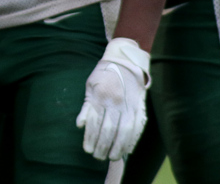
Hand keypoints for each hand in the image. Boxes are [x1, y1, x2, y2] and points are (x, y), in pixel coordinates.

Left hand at [76, 38, 150, 160]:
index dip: (91, 138)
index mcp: (101, 96)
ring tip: (111, 157)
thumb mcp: (90, 86)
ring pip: (124, 132)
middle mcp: (116, 102)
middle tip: (98, 157)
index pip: (95, 123)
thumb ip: (86, 107)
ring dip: (118, 147)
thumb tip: (80, 126)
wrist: (125, 62)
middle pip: (109, 130)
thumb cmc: (103, 75)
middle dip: (102, 146)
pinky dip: (132, 140)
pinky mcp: (140, 108)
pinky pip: (137, 128)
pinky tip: (126, 150)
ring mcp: (129, 106)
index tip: (87, 149)